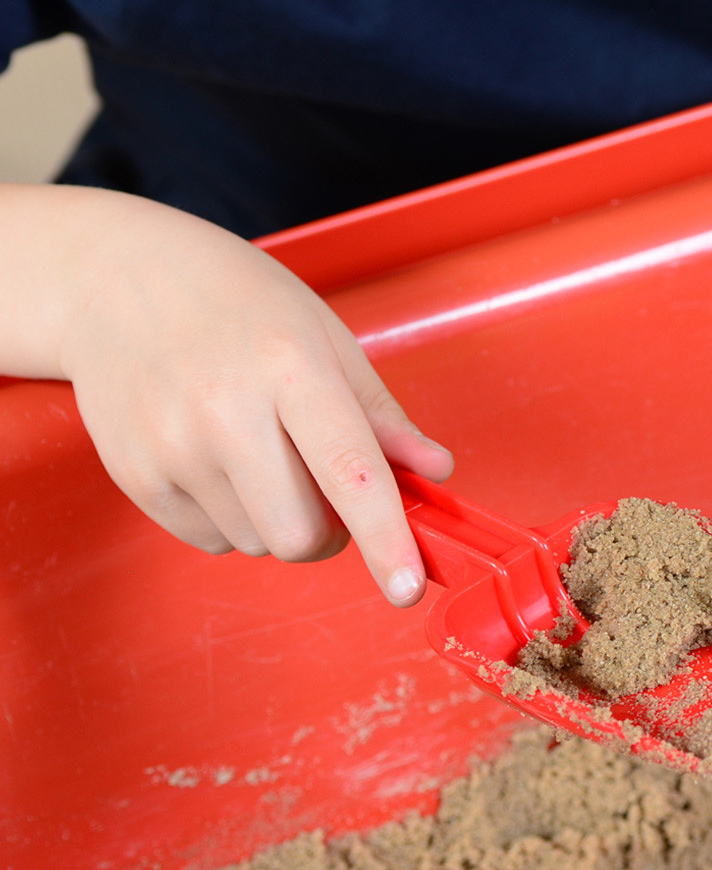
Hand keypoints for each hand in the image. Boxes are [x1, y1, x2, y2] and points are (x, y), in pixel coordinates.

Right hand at [22, 190, 452, 603]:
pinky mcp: (135, 475)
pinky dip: (233, 521)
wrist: (119, 280)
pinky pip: (210, 542)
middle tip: (328, 491)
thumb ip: (382, 414)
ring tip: (262, 456)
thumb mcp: (326, 337)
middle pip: (301, 533)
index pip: (350, 472)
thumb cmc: (237, 304)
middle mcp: (225, 412)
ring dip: (279, 523)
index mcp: (291, 370)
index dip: (384, 538)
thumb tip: (434, 471)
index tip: (406, 588)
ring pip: (258, 544)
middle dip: (332, 533)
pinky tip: (220, 463)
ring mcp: (172, 448)